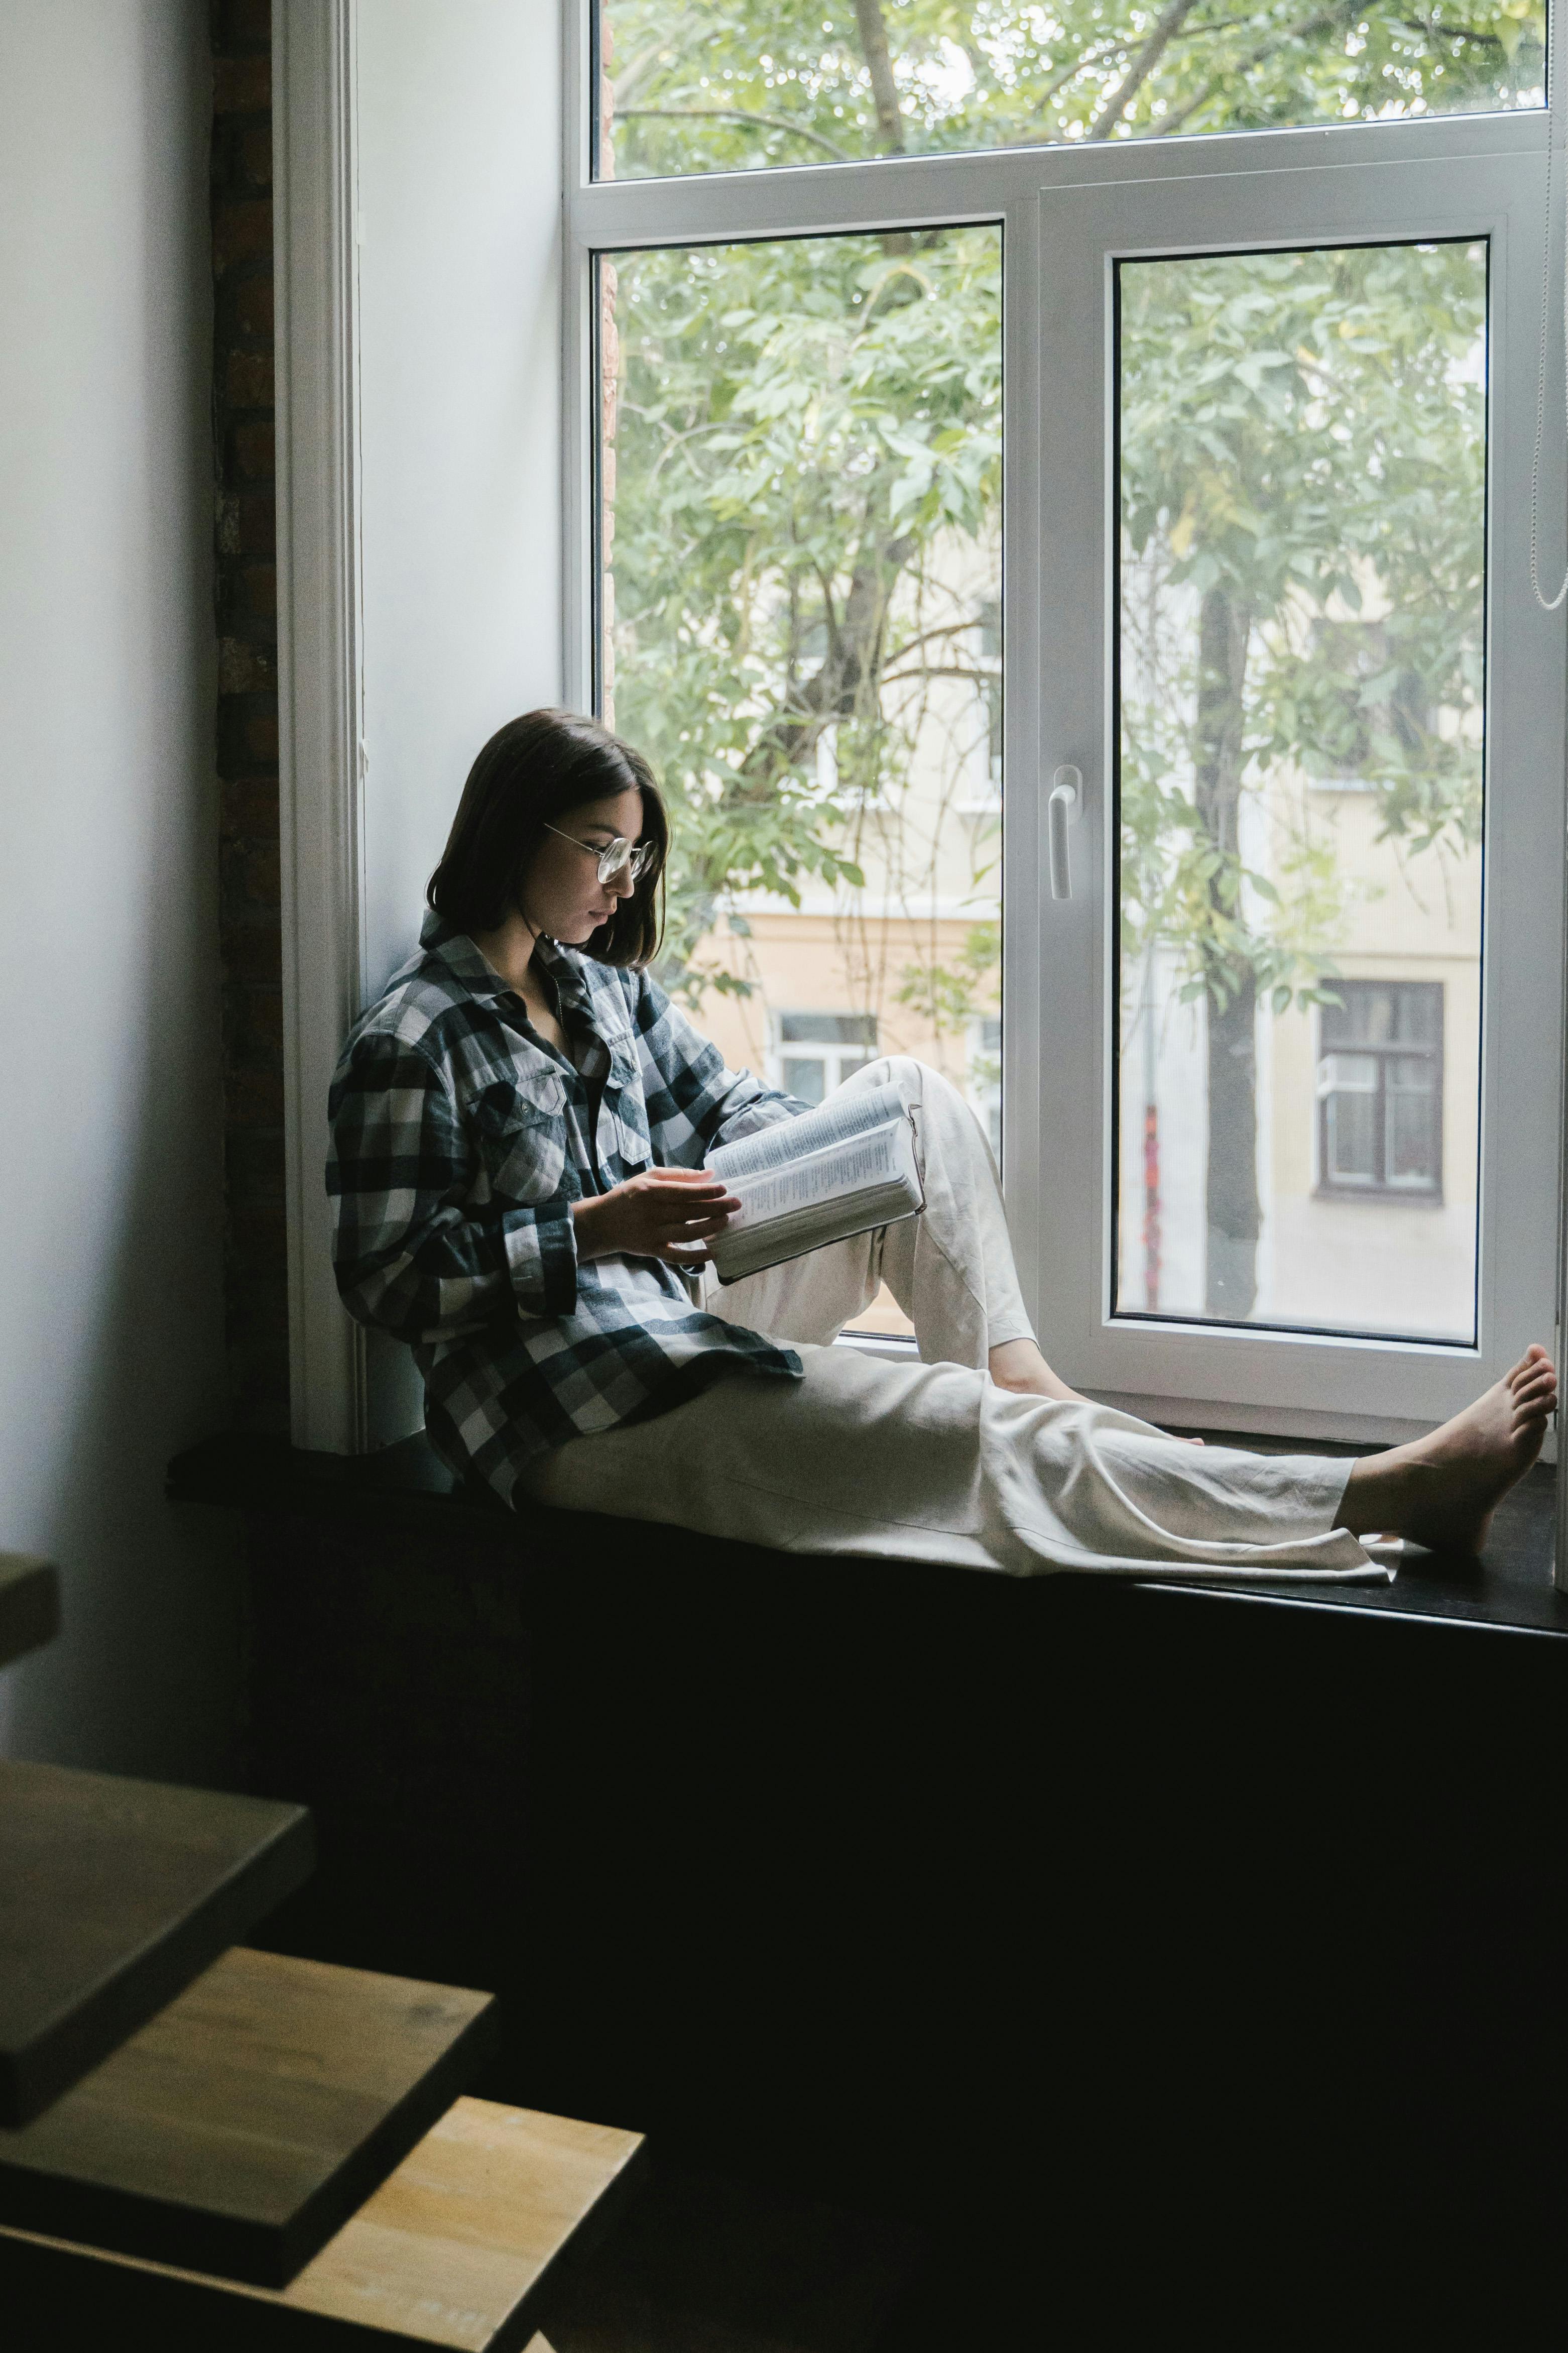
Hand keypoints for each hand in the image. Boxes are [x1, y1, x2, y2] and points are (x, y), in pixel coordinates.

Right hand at [572, 1166, 741, 1266]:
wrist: (601, 1223)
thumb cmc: (629, 1196)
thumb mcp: (647, 1177)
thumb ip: (678, 1175)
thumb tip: (709, 1174)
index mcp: (650, 1191)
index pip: (684, 1192)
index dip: (706, 1192)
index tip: (725, 1189)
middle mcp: (651, 1213)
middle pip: (690, 1212)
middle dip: (716, 1208)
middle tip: (736, 1204)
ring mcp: (652, 1234)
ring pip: (687, 1234)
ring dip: (710, 1228)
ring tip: (726, 1221)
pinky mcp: (652, 1251)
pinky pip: (677, 1256)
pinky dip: (695, 1257)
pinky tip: (712, 1252)